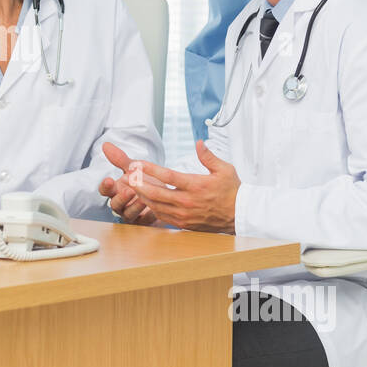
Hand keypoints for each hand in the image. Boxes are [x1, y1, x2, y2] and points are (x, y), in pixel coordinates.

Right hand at [98, 142, 158, 225]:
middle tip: (130, 190)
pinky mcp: (143, 222)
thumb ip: (120, 159)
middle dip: (122, 197)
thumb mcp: (133, 169)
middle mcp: (121, 204)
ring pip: (129, 214)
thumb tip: (105, 144)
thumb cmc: (144, 181)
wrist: (162, 195)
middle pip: (115, 204)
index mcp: (115, 191)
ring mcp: (131, 214)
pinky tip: (156, 210)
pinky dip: (150, 216)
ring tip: (145, 198)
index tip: (109, 179)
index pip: (105, 190)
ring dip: (136, 206)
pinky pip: (144, 222)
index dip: (105, 186)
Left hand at [125, 141, 239, 231]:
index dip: (150, 169)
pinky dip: (151, 207)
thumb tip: (199, 143)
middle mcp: (188, 201)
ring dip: (142, 195)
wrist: (239, 215)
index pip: (168, 176)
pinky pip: (162, 215)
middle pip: (156, 193)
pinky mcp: (184, 223)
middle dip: (138, 184)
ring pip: (156, 205)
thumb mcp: (224, 169)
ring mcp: (184, 214)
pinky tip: (145, 199)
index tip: (137, 163)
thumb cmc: (232, 190)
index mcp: (196, 185)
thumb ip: (208, 156)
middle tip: (127, 175)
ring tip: (131, 186)